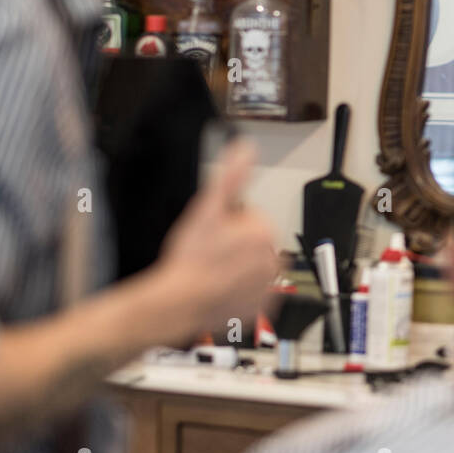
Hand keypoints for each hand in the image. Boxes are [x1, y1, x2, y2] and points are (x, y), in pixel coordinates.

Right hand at [157, 138, 280, 336]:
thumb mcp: (207, 207)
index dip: (229, 222)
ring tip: (214, 270)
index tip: (214, 233)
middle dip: (235, 243)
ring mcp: (268, 283)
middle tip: (211, 251)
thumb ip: (230, 175)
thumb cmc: (191, 258)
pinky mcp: (262, 304)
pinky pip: (254, 291)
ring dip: (238, 266)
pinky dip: (241, 288)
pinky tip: (221, 286)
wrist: (180, 301)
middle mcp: (273, 257)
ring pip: (253, 266)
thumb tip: (245, 147)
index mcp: (264, 230)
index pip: (250, 217)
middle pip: (253, 242)